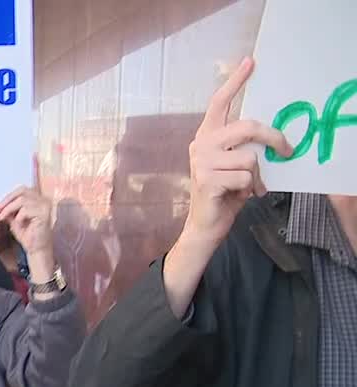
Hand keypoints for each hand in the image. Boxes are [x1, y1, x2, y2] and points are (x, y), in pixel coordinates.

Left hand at [0, 186, 54, 255]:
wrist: (36, 249)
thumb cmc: (28, 235)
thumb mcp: (13, 219)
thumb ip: (6, 210)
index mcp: (37, 199)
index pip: (21, 190)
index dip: (8, 196)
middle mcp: (43, 200)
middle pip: (22, 190)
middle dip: (7, 200)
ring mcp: (45, 206)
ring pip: (22, 200)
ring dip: (9, 209)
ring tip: (4, 218)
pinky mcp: (44, 214)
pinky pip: (26, 210)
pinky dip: (19, 216)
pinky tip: (19, 224)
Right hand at [183, 57, 292, 244]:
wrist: (205, 224)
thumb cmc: (224, 192)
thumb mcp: (233, 163)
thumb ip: (243, 146)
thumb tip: (271, 137)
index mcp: (207, 136)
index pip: (220, 103)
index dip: (236, 82)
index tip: (250, 62)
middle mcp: (201, 145)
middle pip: (247, 127)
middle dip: (273, 138)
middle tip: (287, 150)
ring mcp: (201, 162)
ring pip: (250, 158)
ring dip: (257, 176)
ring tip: (249, 186)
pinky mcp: (207, 180)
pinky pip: (245, 177)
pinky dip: (250, 189)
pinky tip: (239, 195)